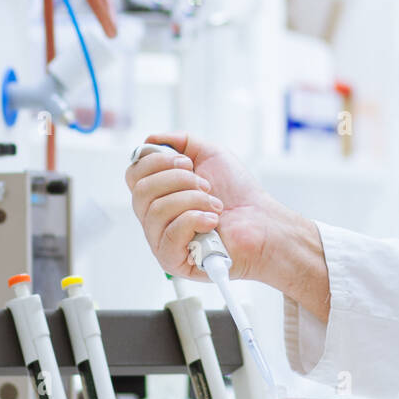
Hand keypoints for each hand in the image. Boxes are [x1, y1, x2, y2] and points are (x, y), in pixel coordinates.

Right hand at [126, 134, 329, 317]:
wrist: (264, 223)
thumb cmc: (240, 195)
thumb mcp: (211, 155)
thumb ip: (180, 141)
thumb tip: (150, 138)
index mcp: (161, 193)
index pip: (134, 175)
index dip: (156, 162)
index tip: (187, 162)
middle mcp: (156, 217)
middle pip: (141, 190)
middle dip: (179, 180)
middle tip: (206, 185)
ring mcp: (162, 240)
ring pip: (157, 210)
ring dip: (194, 200)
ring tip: (215, 205)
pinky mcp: (172, 260)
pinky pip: (169, 234)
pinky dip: (195, 220)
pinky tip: (212, 222)